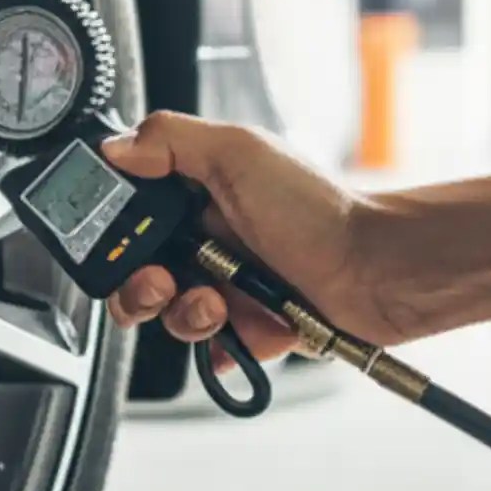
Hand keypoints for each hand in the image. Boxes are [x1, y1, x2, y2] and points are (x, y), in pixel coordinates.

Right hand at [101, 111, 394, 370]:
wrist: (377, 271)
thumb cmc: (319, 209)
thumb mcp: (239, 152)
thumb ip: (170, 140)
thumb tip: (114, 147)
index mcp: (194, 196)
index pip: (127, 216)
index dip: (113, 234)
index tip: (119, 243)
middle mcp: (203, 241)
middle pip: (135, 274)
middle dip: (139, 286)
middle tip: (161, 282)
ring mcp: (223, 285)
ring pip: (168, 314)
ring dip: (183, 314)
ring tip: (216, 303)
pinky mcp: (245, 326)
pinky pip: (210, 350)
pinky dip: (221, 347)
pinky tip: (241, 329)